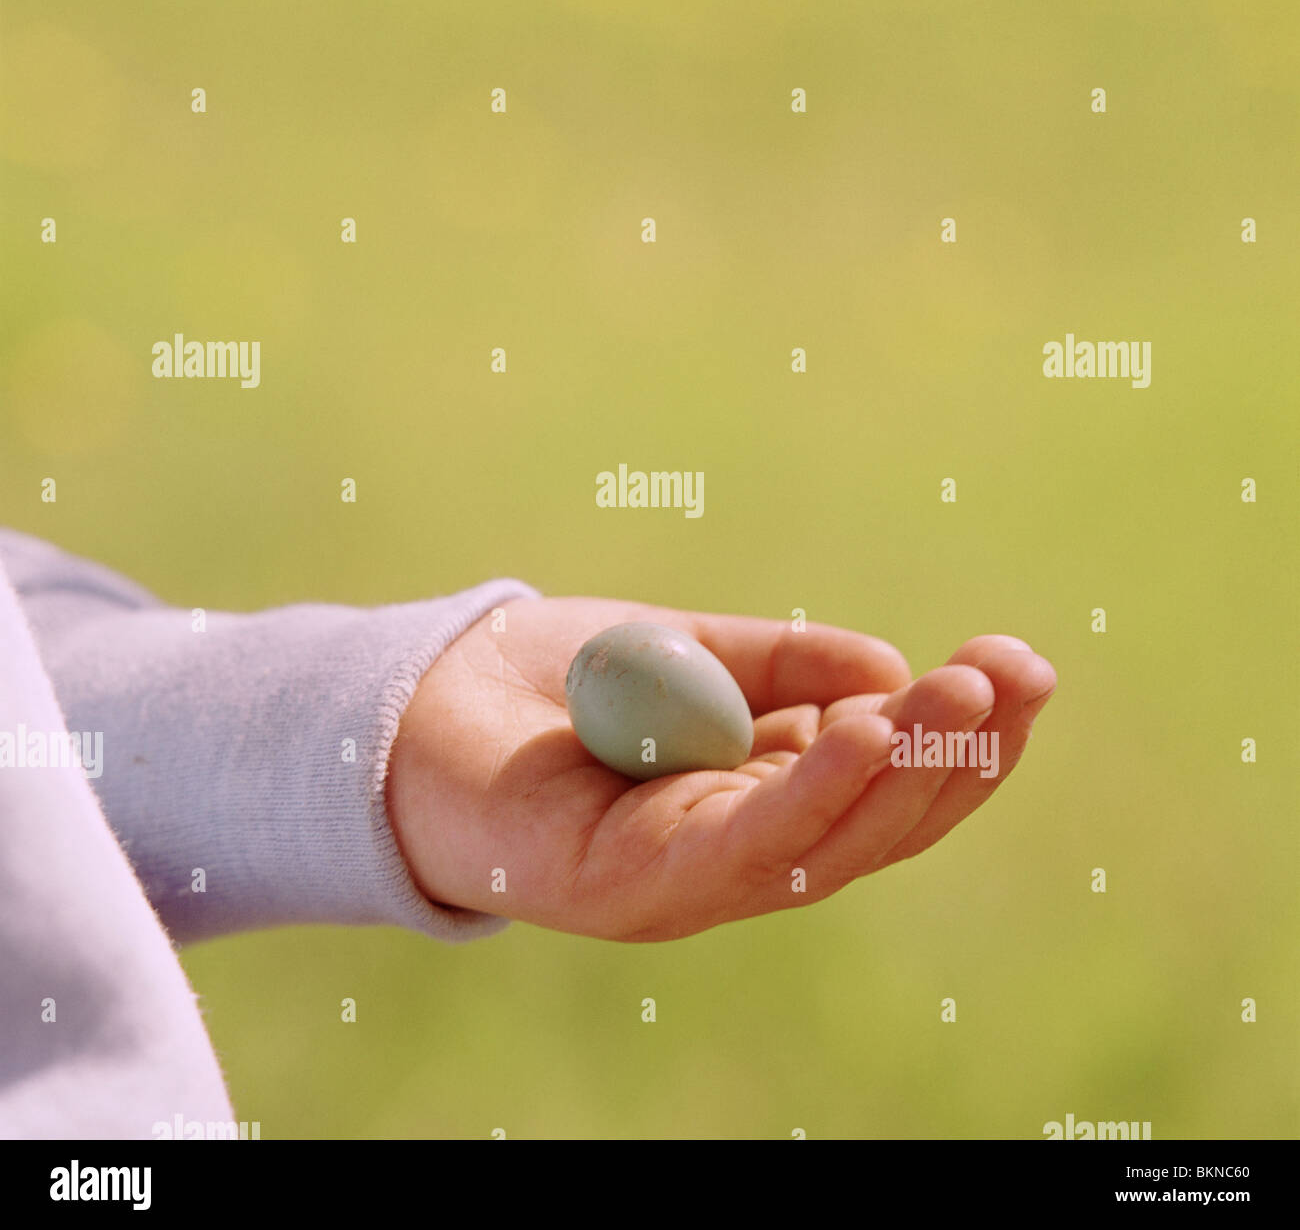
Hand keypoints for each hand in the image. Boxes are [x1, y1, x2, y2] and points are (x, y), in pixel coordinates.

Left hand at [386, 597, 1056, 941]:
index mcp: (766, 798)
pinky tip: (870, 728)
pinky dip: (813, 789)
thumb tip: (890, 671)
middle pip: (881, 822)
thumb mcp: (694, 654)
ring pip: (834, 841)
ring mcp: (694, 882)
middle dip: (960, 752)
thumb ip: (785, 666)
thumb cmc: (559, 683)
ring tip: (966, 694)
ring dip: (908, 768)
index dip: (963, 734)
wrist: (421, 702)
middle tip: (1019, 674)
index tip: (1019, 662)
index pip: (892, 784)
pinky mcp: (635, 890)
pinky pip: (747, 843)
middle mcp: (743, 852)